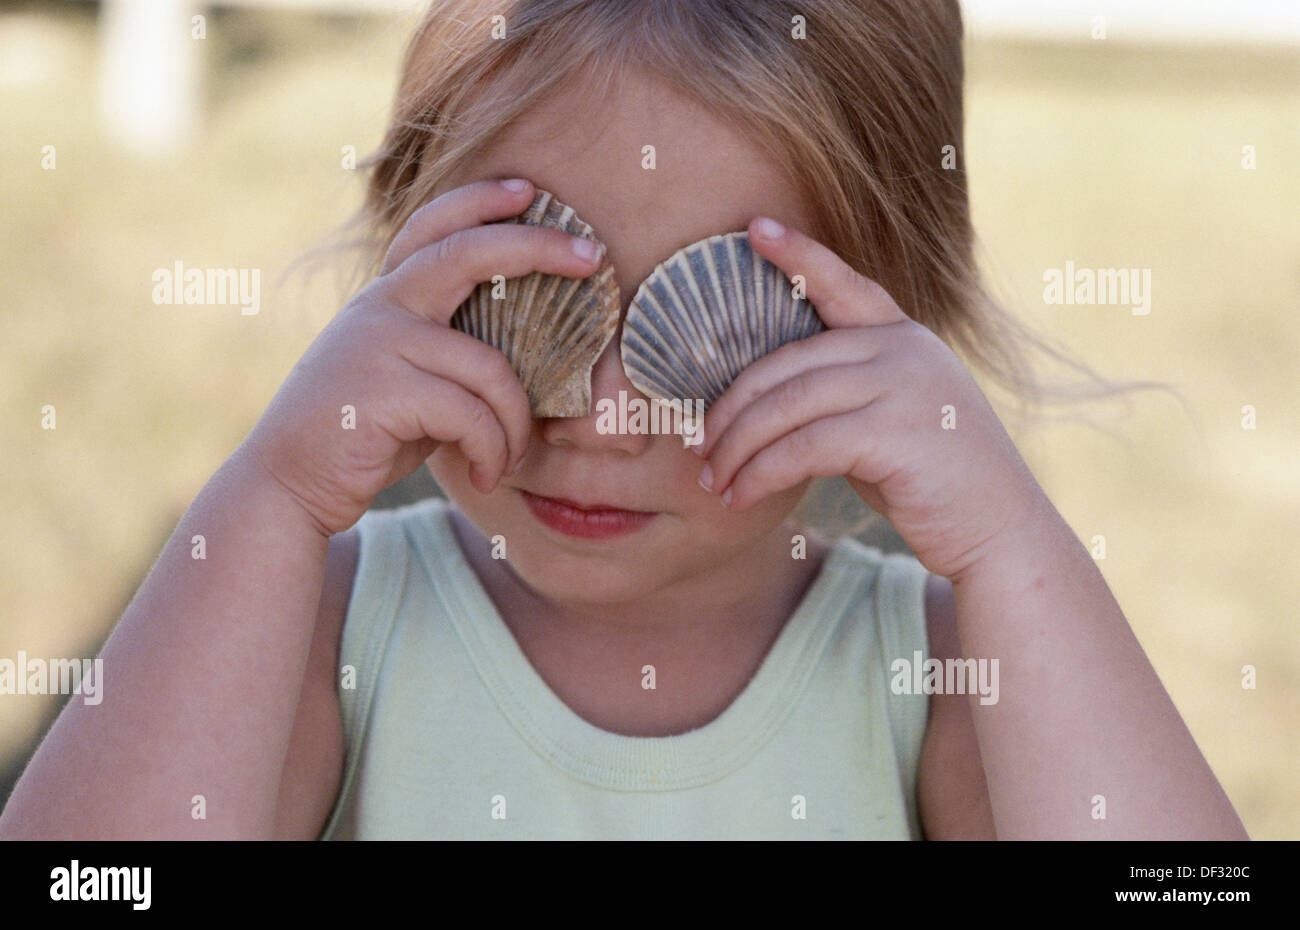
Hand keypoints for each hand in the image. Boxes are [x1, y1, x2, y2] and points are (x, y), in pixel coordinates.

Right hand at [239, 178, 602, 536]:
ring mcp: (378, 345)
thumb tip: (531, 348)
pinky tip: (484, 476)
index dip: (481, 202)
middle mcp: (380, 307)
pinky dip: (491, 451)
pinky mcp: (382, 391)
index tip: (528, 190)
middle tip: (593, 256)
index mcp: (386, 298)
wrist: (288, 484)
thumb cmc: (365, 435)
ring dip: (515, 424)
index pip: (433, 229)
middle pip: (467, 255)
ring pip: (491, 368)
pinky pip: (472, 415)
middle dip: (536, 246)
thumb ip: (448, 351)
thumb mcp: (408, 378)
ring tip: (510, 459)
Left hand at [693, 217, 1049, 579]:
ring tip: (710, 482)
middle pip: (787, 364)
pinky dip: (760, 475)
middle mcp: (905, 350)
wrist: (1001, 533)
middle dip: (732, 410)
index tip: (754, 228)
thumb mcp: (890, 419)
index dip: (798, 254)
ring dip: (737, 449)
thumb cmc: (933, 482)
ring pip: (787, 406)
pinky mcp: (896, 435)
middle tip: (698, 448)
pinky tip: (739, 498)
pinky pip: (802, 448)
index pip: (843, 284)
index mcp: (904, 337)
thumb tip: (764, 403)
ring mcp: (904, 388)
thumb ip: (844, 394)